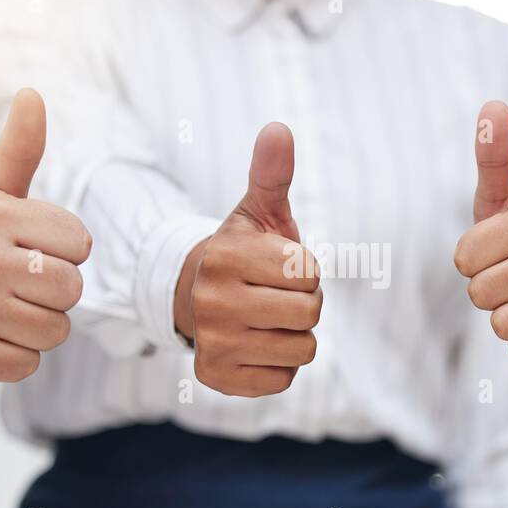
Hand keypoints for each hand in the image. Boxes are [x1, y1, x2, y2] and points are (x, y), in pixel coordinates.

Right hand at [0, 88, 92, 386]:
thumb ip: (19, 152)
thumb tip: (34, 93)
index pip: (80, 243)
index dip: (61, 253)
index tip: (26, 252)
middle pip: (71, 290)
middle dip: (50, 295)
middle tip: (11, 288)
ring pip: (54, 330)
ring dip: (32, 329)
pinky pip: (27, 364)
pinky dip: (11, 358)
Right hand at [173, 122, 321, 396]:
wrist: (196, 298)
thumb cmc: (243, 253)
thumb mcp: (258, 210)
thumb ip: (272, 172)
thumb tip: (279, 128)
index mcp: (226, 255)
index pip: (309, 273)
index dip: (305, 270)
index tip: (279, 267)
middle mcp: (212, 300)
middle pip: (311, 312)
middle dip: (305, 303)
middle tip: (276, 295)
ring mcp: (212, 342)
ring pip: (303, 349)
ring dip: (295, 335)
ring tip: (267, 319)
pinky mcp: (216, 377)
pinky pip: (283, 379)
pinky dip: (280, 365)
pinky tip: (256, 345)